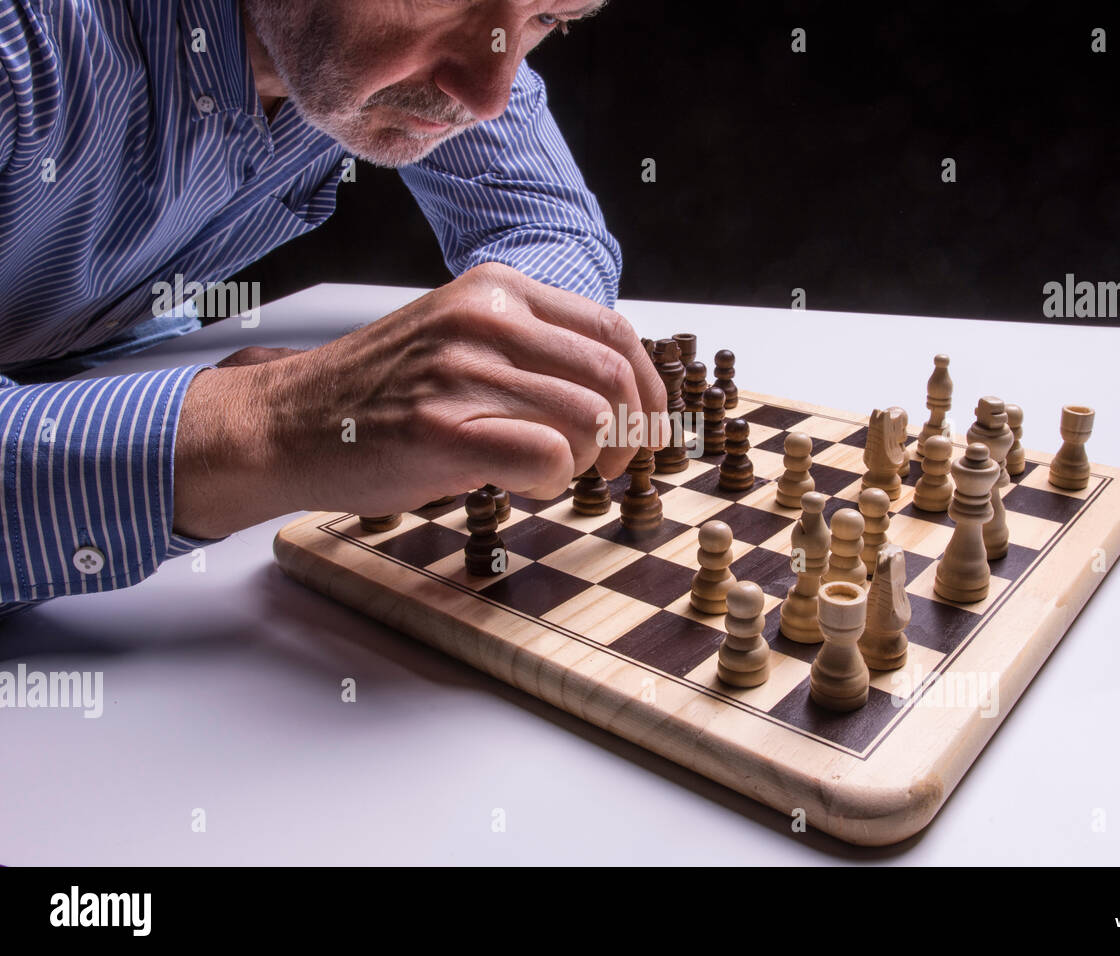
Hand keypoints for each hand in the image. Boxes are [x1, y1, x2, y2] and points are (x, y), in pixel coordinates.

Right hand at [173, 264, 667, 537]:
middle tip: (617, 466)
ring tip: (553, 471)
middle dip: (634, 433)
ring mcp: (462, 370)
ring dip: (589, 460)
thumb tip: (619, 394)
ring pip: (591, 418)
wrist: (285, 423)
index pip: (614, 332)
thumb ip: (530, 352)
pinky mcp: (442, 427)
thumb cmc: (379, 394)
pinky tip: (523, 482)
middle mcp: (484, 318)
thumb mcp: (459, 341)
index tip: (650, 427)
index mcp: (497, 290)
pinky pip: (550, 454)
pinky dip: (554, 479)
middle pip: (613, 377)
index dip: (649, 389)